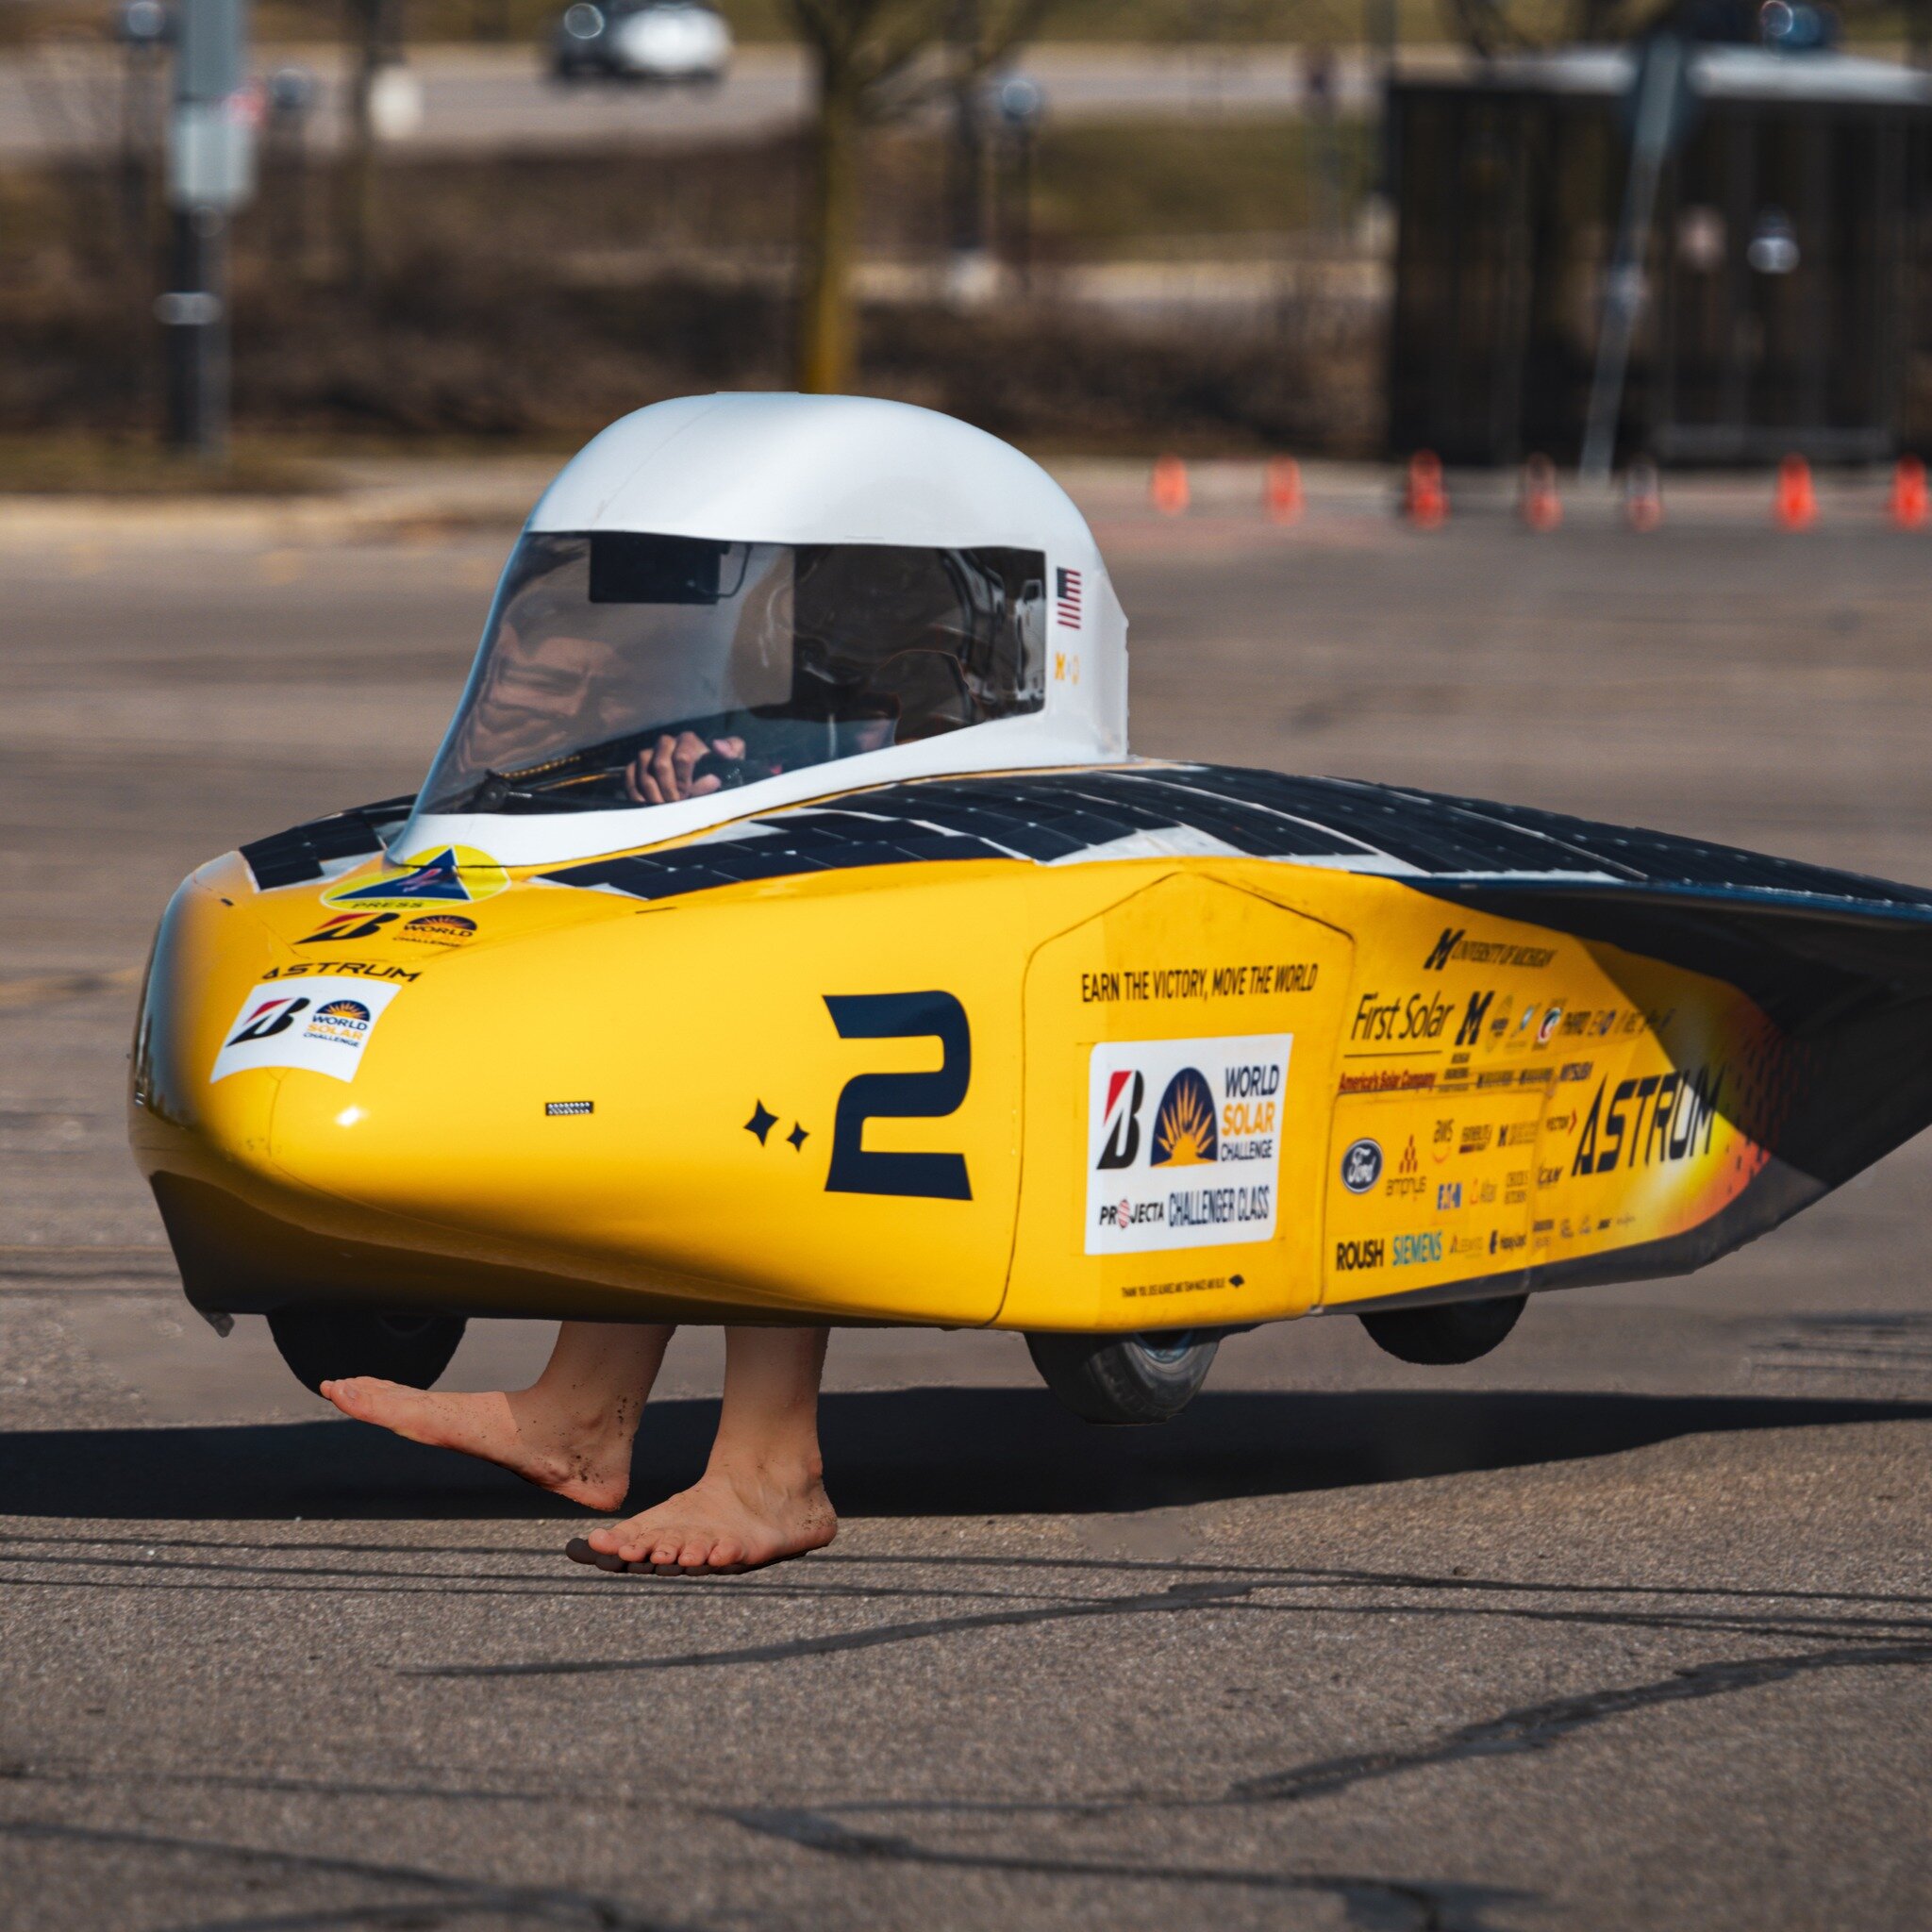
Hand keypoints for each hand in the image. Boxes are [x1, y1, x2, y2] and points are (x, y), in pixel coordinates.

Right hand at [623, 733, 746, 805]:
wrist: (703, 785)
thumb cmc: (718, 773)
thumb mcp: (732, 763)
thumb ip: (731, 753)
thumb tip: (717, 745)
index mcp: (689, 741)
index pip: (682, 757)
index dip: (685, 779)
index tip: (689, 794)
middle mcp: (667, 743)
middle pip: (660, 764)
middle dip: (669, 789)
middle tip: (676, 804)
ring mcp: (650, 754)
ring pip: (643, 769)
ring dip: (653, 793)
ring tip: (663, 807)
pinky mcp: (636, 767)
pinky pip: (629, 775)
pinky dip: (635, 792)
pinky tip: (646, 805)